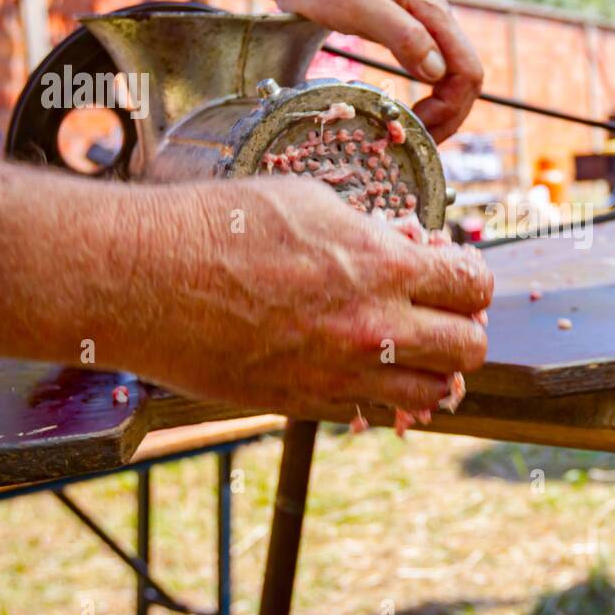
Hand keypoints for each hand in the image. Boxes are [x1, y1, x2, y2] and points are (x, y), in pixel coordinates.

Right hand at [132, 177, 492, 416]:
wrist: (141, 278)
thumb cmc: (217, 226)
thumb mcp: (311, 204)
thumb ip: (371, 233)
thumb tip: (403, 246)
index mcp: (383, 266)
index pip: (473, 286)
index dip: (472, 280)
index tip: (459, 276)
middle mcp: (373, 328)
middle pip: (469, 349)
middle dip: (466, 329)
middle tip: (444, 315)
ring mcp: (340, 374)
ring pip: (431, 391)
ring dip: (432, 369)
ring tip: (411, 348)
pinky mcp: (303, 403)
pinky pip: (371, 410)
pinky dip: (380, 393)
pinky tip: (363, 370)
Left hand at [258, 0, 483, 142]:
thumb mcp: (356, 2)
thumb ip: (401, 33)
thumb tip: (436, 71)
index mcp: (431, 12)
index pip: (467, 70)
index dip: (449, 108)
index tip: (416, 126)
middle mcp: (436, 20)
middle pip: (466, 80)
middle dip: (449, 117)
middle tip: (415, 142)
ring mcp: (426, 27)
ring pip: (454, 80)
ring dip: (442, 114)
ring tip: (412, 134)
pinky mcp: (412, 34)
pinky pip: (435, 74)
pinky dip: (429, 102)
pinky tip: (407, 114)